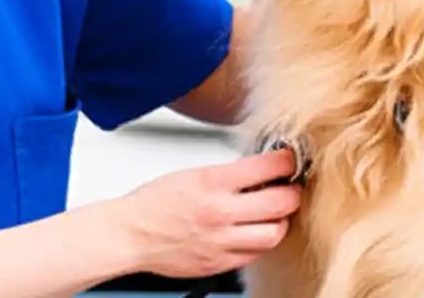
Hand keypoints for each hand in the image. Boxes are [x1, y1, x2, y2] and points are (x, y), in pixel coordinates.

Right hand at [115, 149, 302, 277]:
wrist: (130, 235)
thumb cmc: (154, 203)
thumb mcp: (193, 174)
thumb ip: (229, 175)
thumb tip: (261, 172)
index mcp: (212, 182)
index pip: (269, 167)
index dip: (287, 161)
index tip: (290, 160)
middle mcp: (220, 212)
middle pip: (282, 203)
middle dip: (293, 192)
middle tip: (291, 187)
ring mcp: (221, 241)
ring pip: (274, 234)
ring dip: (281, 221)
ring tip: (275, 213)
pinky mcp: (218, 263)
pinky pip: (254, 254)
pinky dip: (260, 242)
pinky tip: (255, 232)